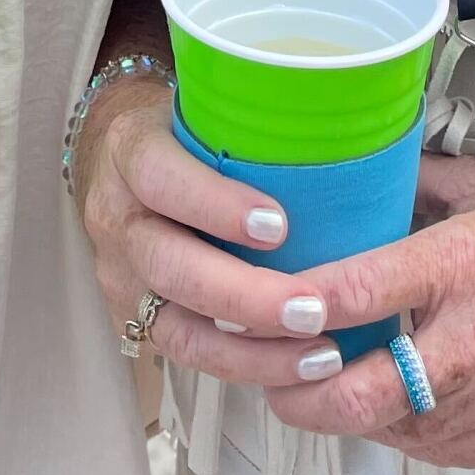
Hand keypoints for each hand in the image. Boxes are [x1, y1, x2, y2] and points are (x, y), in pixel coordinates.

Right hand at [68, 74, 347, 386]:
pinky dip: (246, 365)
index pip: (162, 177)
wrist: (119, 159)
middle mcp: (117, 219)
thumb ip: (255, 127)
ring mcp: (121, 276)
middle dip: (245, 296)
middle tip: (314, 309)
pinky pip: (189, 354)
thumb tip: (358, 137)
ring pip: (178, 328)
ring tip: (321, 354)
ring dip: (254, 351)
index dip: (215, 205)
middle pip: (171, 266)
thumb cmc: (187, 130)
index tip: (279, 225)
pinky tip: (297, 366)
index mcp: (131, 152)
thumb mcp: (205, 108)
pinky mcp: (136, 317)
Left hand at [218, 153, 474, 468]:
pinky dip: (407, 431)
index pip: (355, 294)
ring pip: (394, 432)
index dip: (290, 309)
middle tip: (265, 377)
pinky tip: (390, 405)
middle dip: (295, 396)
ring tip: (318, 387)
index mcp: (467, 264)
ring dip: (349, 414)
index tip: (250, 307)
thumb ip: (422, 186)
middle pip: (358, 396)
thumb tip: (362, 178)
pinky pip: (444, 448)